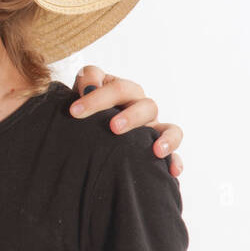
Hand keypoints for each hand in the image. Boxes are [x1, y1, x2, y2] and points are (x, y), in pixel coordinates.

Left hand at [69, 66, 183, 177]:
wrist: (87, 127)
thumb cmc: (86, 105)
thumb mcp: (83, 88)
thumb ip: (87, 80)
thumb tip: (89, 86)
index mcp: (125, 91)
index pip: (118, 89)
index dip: (97, 98)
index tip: (74, 112)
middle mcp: (142, 108)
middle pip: (147, 106)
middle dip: (131, 117)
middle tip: (114, 128)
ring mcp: (152, 128)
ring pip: (168, 128)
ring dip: (164, 138)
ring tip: (156, 150)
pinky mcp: (157, 147)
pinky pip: (174, 153)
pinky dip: (175, 160)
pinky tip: (172, 170)